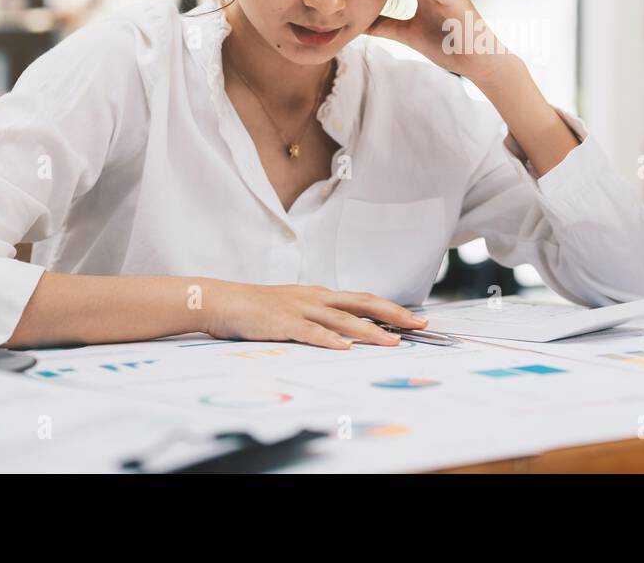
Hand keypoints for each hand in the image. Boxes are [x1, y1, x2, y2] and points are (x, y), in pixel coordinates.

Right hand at [204, 282, 428, 349]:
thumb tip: (347, 331)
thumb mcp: (297, 307)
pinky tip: (344, 348)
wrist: (224, 300)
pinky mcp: (283, 322)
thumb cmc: (260, 308)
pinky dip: (329, 340)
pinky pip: (310, 332)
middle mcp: (317, 298)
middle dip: (394, 315)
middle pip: (362, 303)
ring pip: (341, 319)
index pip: (364, 300)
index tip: (415, 319)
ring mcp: (300, 309)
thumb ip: (321, 316)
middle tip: (419, 326)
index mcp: (321, 295)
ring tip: (392, 342)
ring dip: (369, 331)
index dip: (391, 309)